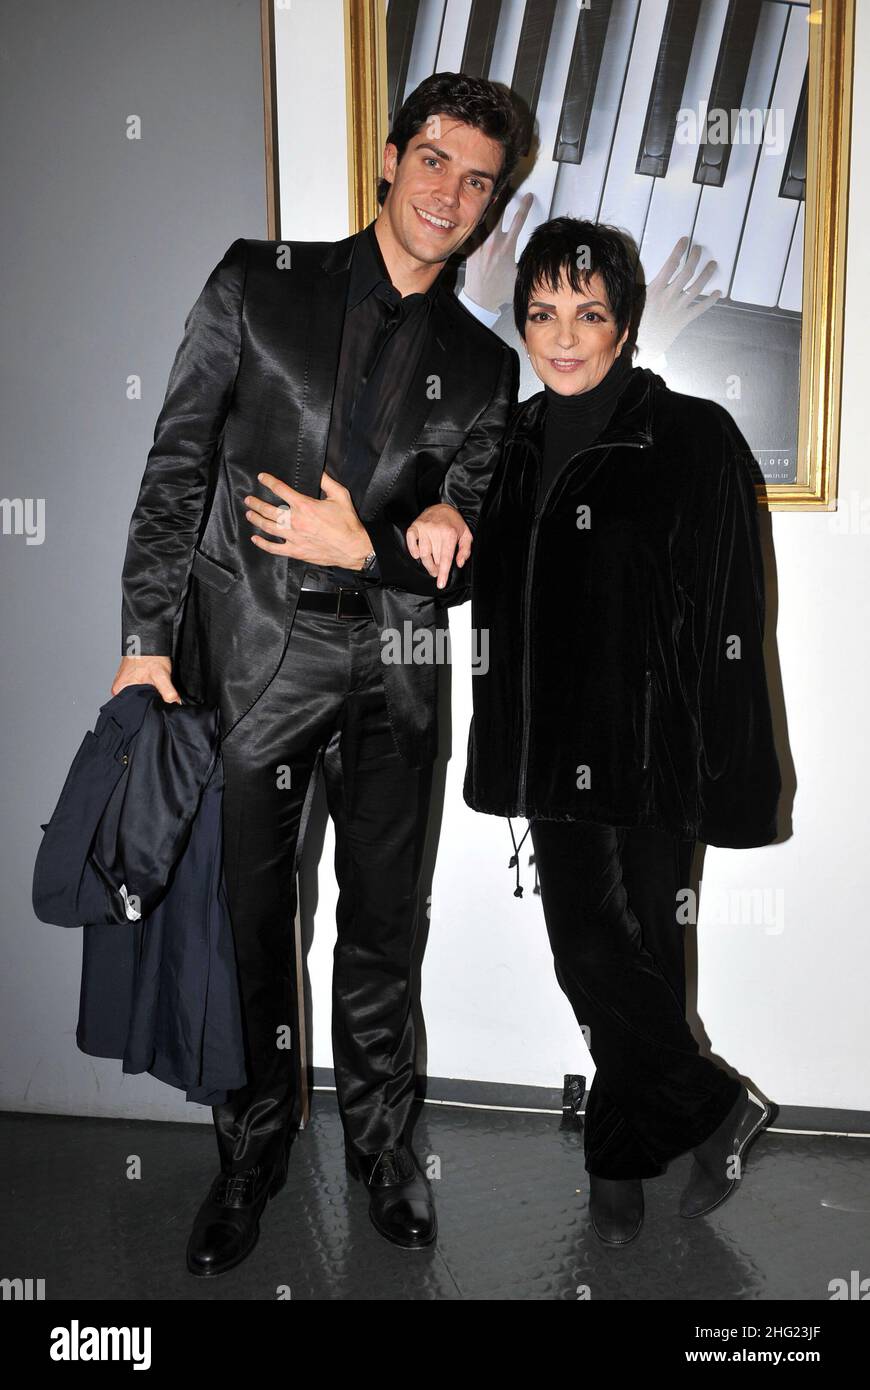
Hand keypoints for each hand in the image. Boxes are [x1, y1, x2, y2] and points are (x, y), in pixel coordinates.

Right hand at [111, 654, 180, 703]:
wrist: (148, 641)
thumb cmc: (150, 656)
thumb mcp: (161, 675)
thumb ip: (168, 692)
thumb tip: (173, 704)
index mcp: (119, 691)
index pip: (132, 709)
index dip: (147, 709)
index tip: (156, 704)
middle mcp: (119, 690)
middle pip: (136, 704)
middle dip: (148, 702)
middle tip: (156, 694)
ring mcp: (123, 685)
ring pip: (138, 697)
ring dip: (148, 695)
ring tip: (153, 688)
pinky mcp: (129, 681)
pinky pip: (138, 690)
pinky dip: (147, 690)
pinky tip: (152, 686)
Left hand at [245, 470, 371, 568]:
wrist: (353, 548)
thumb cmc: (347, 523)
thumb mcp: (340, 496)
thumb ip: (327, 482)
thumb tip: (319, 471)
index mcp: (305, 506)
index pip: (280, 490)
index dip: (269, 481)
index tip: (261, 478)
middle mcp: (295, 521)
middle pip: (268, 509)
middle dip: (256, 503)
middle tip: (248, 499)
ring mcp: (293, 537)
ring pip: (267, 527)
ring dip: (256, 519)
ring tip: (249, 514)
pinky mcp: (295, 551)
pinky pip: (274, 548)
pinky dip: (262, 543)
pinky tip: (255, 538)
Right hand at [406, 504, 471, 589]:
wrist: (443, 506)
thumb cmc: (454, 523)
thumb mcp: (466, 535)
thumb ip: (465, 550)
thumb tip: (459, 563)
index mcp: (449, 534)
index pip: (445, 558)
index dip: (443, 572)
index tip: (440, 584)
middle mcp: (435, 531)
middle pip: (433, 558)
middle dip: (435, 569)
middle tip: (437, 571)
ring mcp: (424, 528)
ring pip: (422, 553)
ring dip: (426, 563)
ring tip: (431, 566)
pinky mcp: (415, 526)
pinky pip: (411, 542)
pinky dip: (413, 551)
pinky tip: (418, 555)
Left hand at [463, 192, 533, 313]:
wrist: (481, 300)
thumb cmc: (500, 290)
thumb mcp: (518, 274)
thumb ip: (524, 259)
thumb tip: (533, 253)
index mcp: (507, 248)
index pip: (518, 221)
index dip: (525, 206)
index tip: (528, 196)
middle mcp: (493, 243)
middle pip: (498, 214)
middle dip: (503, 197)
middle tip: (506, 184)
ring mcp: (480, 245)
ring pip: (483, 219)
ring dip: (487, 206)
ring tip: (488, 194)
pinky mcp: (470, 249)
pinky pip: (472, 232)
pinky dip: (474, 222)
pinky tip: (474, 214)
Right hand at [639, 237, 721, 357]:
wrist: (641, 345)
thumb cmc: (635, 323)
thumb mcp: (636, 301)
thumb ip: (646, 288)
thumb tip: (650, 275)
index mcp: (656, 289)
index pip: (671, 264)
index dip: (679, 250)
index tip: (685, 240)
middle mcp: (669, 296)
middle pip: (687, 272)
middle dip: (694, 258)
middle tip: (699, 249)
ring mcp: (678, 308)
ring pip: (697, 287)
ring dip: (706, 274)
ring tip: (713, 264)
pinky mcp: (684, 319)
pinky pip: (700, 308)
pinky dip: (710, 300)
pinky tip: (718, 293)